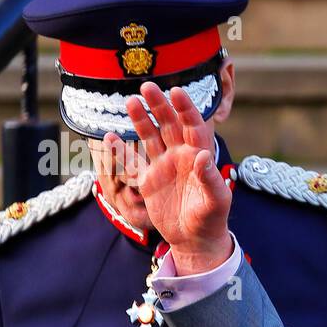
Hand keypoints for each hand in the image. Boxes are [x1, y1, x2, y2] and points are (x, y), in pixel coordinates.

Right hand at [120, 82, 232, 274]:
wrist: (194, 240)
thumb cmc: (211, 219)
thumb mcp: (216, 201)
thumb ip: (210, 178)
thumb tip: (202, 156)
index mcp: (199, 156)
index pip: (192, 127)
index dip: (185, 109)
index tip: (176, 92)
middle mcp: (180, 156)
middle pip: (169, 125)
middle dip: (160, 106)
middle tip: (147, 86)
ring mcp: (163, 166)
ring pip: (150, 137)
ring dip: (141, 120)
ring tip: (130, 101)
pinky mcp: (148, 181)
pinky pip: (132, 162)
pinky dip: (121, 151)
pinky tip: (110, 137)